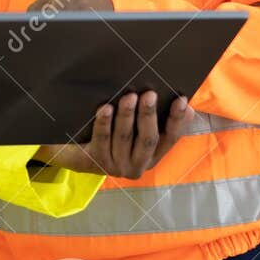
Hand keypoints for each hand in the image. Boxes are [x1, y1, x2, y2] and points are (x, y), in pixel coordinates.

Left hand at [36, 92, 192, 179]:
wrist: (75, 153)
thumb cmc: (112, 136)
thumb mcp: (136, 129)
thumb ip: (158, 119)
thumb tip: (185, 103)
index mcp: (152, 156)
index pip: (170, 139)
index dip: (177, 120)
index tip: (182, 101)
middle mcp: (137, 165)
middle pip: (147, 140)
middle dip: (149, 116)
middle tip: (150, 94)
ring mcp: (116, 165)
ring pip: (124, 138)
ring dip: (127, 116)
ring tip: (129, 96)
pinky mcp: (95, 161)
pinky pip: (101, 139)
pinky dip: (104, 123)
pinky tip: (105, 108)